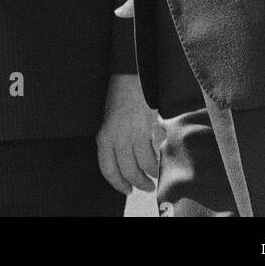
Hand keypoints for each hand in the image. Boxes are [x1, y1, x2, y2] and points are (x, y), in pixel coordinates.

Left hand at [96, 73, 165, 194]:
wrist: (131, 76)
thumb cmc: (119, 97)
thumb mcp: (108, 122)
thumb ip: (113, 143)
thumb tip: (124, 164)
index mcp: (104, 137)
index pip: (109, 170)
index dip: (118, 183)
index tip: (127, 189)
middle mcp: (118, 138)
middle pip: (129, 171)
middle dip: (139, 183)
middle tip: (146, 186)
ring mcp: (135, 133)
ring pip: (145, 164)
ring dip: (151, 173)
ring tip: (154, 174)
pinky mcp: (149, 128)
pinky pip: (155, 150)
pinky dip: (159, 157)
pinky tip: (160, 158)